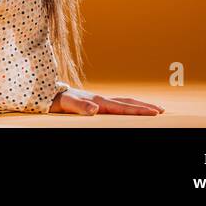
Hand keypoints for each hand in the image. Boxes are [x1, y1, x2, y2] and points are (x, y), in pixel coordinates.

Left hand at [50, 86, 164, 115]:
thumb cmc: (53, 101)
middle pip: (126, 102)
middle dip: (144, 106)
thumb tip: (96, 108)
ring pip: (122, 102)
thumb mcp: (64, 104)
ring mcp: (96, 100)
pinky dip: (127, 106)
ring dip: (138, 105)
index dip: (138, 111)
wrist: (44, 93)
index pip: (121, 107)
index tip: (155, 113)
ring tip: (152, 108)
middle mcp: (99, 99)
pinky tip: (128, 109)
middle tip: (162, 111)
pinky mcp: (93, 103)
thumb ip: (79, 107)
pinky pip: (115, 105)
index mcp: (96, 101)